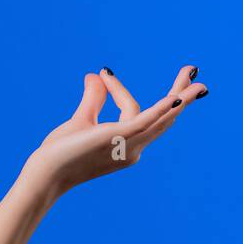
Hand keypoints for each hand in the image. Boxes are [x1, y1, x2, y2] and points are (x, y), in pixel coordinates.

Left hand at [21, 65, 206, 199]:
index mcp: (127, 144)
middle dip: (180, 94)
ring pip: (162, 120)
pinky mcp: (119, 139)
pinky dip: (161, 110)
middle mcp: (134, 147)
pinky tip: (175, 99)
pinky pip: (145, 123)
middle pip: (164, 118)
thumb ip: (93, 99)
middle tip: (192, 70)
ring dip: (180, 98)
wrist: (47, 172)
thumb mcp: (81, 119)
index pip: (134, 109)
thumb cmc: (62, 152)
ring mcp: (129, 145)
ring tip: (195, 79)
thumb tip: (96, 74)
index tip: (101, 73)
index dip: (119, 89)